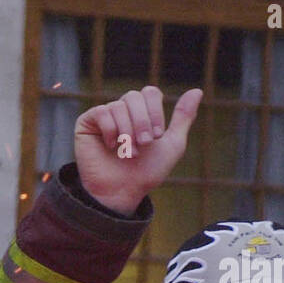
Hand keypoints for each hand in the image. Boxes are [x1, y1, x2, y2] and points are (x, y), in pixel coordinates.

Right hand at [74, 85, 201, 214]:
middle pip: (134, 96)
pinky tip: (110, 147)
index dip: (155, 112)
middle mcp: (122, 111)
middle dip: (142, 122)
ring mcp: (104, 117)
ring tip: (128, 152)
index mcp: (141, 113)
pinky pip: (101, 112)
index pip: (150, 93)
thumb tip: (197, 90)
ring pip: (118, 106)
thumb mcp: (172, 144)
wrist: (122, 192)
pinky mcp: (86, 124)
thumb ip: (183, 118)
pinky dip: (110, 130)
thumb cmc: (146, 172)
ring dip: (127, 131)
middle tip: (144, 144)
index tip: (156, 137)